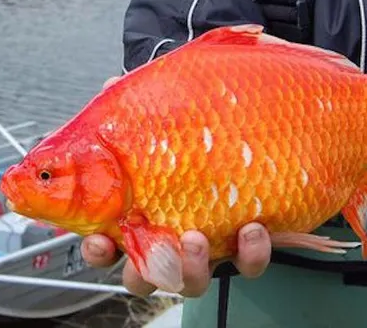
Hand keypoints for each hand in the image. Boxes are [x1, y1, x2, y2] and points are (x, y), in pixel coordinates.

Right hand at [86, 77, 270, 295]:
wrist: (269, 122)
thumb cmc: (200, 124)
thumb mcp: (168, 108)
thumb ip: (138, 103)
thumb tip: (111, 86)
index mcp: (141, 210)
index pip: (106, 243)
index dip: (98, 250)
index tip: (100, 239)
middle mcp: (171, 234)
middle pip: (144, 275)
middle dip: (146, 271)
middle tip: (157, 246)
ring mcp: (209, 244)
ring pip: (191, 281)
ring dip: (191, 269)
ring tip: (197, 238)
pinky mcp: (247, 244)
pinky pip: (247, 266)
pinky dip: (249, 255)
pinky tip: (253, 229)